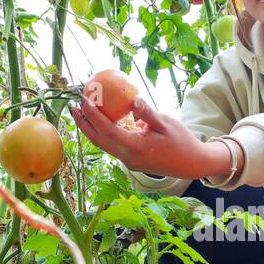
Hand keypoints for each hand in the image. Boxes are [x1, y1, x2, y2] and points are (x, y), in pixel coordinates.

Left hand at [69, 98, 229, 179]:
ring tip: (81, 113)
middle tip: (73, 105)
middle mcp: (128, 158)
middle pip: (98, 141)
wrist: (191, 164)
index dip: (93, 115)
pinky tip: (100, 120)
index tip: (84, 99)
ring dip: (90, 129)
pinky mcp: (131, 161)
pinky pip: (112, 146)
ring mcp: (128, 162)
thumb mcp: (166, 123)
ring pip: (103, 145)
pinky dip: (103, 133)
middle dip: (83, 123)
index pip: (108, 130)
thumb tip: (132, 99)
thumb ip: (147, 112)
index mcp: (137, 148)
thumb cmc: (181, 141)